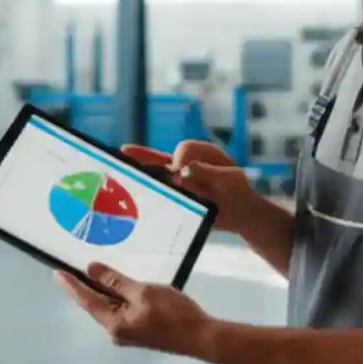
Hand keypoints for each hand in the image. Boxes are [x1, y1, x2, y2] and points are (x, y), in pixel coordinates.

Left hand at [56, 262, 215, 358]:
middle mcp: (116, 331)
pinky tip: (121, 285)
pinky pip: (122, 310)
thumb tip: (91, 270)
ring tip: (96, 271)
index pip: (86, 300)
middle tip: (73, 267)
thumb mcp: (142, 292)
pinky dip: (118, 296)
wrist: (200, 337)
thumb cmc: (172, 313)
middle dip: (86, 286)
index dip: (71, 285)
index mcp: (113, 323)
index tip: (56, 272)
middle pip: (96, 304)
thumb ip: (115, 282)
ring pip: (110, 307)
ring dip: (104, 290)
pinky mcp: (140, 331)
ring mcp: (128, 333)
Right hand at [122, 141, 262, 233]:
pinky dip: (143, 173)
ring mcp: (181, 175)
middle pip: (164, 155)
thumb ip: (208, 174)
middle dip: (148, 158)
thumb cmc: (240, 194)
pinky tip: (125, 166)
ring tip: (120, 158)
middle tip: (126, 153)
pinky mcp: (175, 189)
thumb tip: (181, 172)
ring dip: (140, 164)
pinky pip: (157, 179)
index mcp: (205, 153)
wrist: (242, 214)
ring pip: (156, 166)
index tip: (181, 176)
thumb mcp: (229, 182)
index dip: (182, 161)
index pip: (186, 150)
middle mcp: (190, 161)